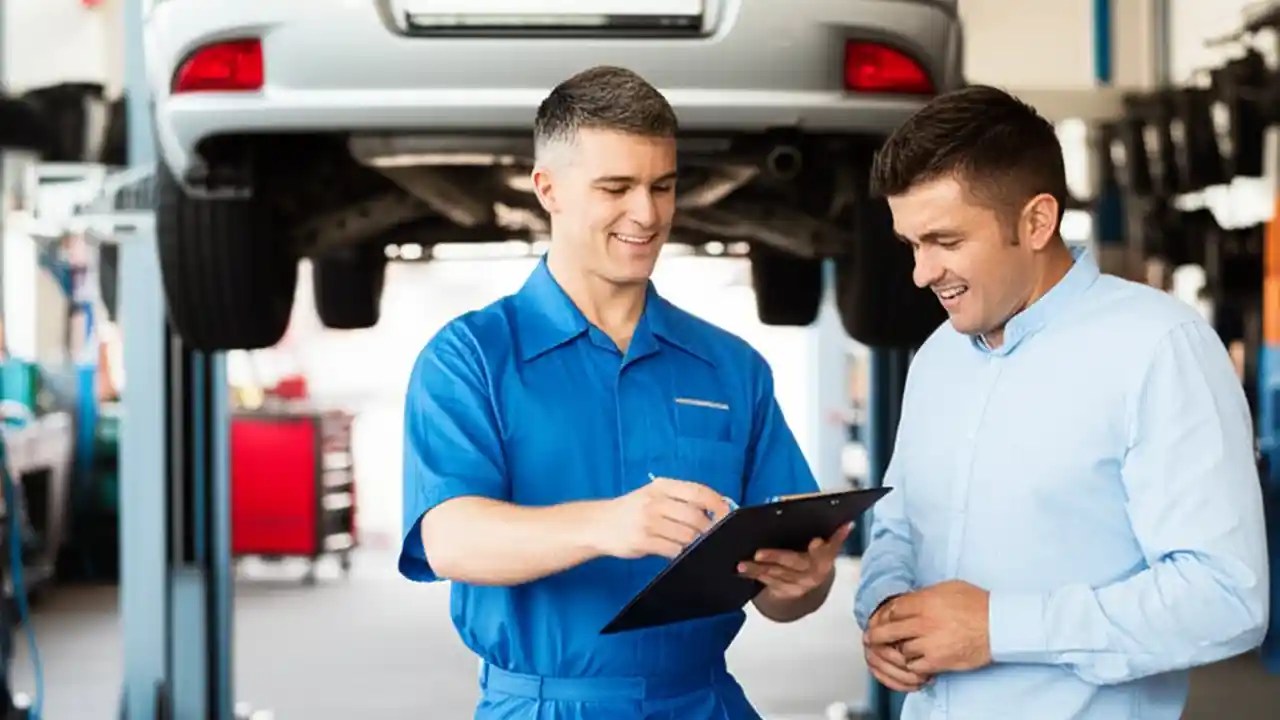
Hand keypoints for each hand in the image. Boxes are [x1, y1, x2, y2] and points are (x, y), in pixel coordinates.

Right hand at [596, 476, 731, 559]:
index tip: (728, 515)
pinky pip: (673, 550)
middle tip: (718, 537)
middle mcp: (655, 501)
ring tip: (703, 547)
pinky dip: (684, 554)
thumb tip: (716, 509)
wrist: (597, 524)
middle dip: (711, 528)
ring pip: (687, 535)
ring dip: (699, 543)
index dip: (718, 503)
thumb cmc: (631, 509)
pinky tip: (686, 555)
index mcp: (661, 486)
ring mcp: (648, 522)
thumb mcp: (652, 494)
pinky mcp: (643, 541)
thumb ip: (679, 498)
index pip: (698, 491)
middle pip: (696, 515)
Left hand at [737, 522, 852, 600]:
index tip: (816, 540)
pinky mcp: (786, 591)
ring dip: (757, 569)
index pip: (826, 550)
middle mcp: (814, 573)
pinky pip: (768, 582)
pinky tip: (741, 570)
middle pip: (794, 563)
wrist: (812, 580)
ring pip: (776, 574)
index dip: (821, 547)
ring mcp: (799, 584)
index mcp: (826, 557)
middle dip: (776, 557)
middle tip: (759, 553)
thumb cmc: (815, 552)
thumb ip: (835, 535)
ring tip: (741, 564)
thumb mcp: (827, 545)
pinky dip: (754, 575)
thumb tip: (847, 524)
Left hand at [863, 580, 991, 674]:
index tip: (881, 619)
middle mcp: (923, 622)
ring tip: (904, 649)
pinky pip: (914, 666)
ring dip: (901, 650)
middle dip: (876, 635)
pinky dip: (914, 665)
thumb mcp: (948, 587)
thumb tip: (910, 598)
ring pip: (900, 650)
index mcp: (924, 601)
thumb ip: (925, 594)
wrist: (999, 625)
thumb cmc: (977, 604)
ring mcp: (929, 643)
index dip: (883, 616)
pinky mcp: (938, 661)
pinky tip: (918, 661)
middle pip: (887, 631)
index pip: (891, 610)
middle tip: (871, 638)